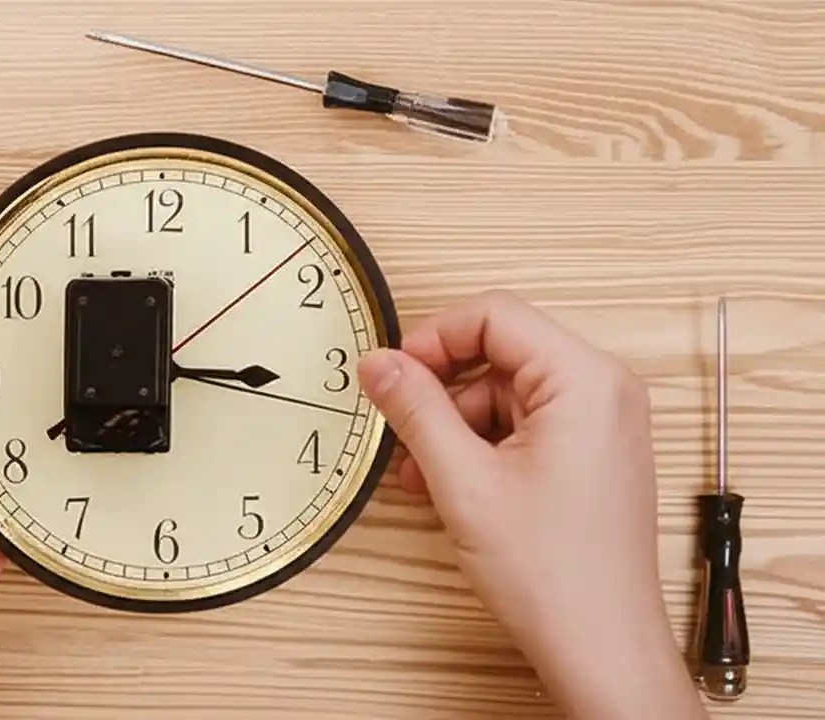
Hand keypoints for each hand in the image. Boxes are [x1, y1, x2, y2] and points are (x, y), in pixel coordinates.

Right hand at [358, 291, 706, 719]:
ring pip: (504, 393)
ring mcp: (601, 423)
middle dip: (440, 391)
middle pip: (499, 353)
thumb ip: (414, 410)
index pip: (495, 316)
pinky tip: (446, 483)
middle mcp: (603, 390)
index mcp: (585, 380)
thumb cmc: (554, 574)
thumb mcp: (462, 481)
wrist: (600, 646)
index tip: (392, 374)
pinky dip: (479, 446)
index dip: (432, 338)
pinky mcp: (591, 452)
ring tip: (418, 474)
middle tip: (398, 426)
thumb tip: (377, 362)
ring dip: (453, 426)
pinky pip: (523, 425)